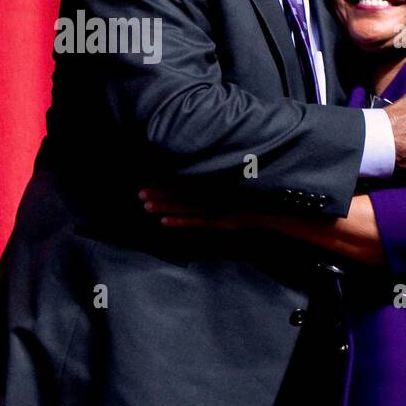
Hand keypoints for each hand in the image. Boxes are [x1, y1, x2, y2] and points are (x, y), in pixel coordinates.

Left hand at [138, 187, 262, 230]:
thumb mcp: (228, 195)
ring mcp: (211, 209)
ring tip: (145, 206)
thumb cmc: (248, 205)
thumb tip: (200, 194)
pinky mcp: (216, 221)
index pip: (183, 186)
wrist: (266, 212)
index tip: (149, 184)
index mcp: (209, 190)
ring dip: (164, 206)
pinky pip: (193, 222)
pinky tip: (163, 222)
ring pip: (183, 208)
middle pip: (179, 195)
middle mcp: (208, 197)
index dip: (166, 185)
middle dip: (159, 194)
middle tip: (139, 193)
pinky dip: (178, 222)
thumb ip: (213, 194)